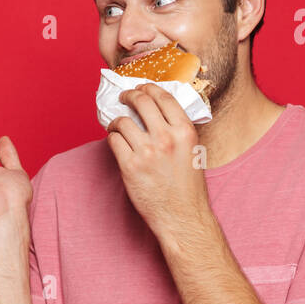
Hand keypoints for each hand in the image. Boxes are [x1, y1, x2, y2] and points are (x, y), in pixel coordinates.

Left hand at [106, 82, 210, 237]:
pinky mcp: (130, 166)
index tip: (140, 87)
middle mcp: (166, 138)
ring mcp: (147, 151)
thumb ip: (177, 130)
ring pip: (122, 121)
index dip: (148, 87)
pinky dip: (112, 138)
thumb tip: (157, 112)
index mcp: (185, 131)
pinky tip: (115, 141)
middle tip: (123, 97)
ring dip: (116, 121)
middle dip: (128, 95)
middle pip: (140, 101)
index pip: (163, 97)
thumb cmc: (188, 187)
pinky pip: (113, 141)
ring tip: (116, 125)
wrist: (182, 216)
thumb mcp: (192, 150)